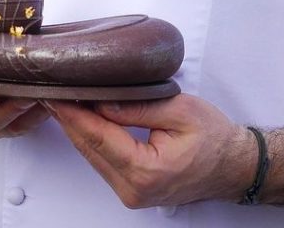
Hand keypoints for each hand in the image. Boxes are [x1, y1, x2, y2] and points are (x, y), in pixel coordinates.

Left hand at [46, 94, 255, 208]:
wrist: (232, 165)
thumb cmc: (214, 137)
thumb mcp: (179, 110)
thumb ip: (137, 107)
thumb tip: (101, 102)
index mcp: (146, 171)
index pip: (98, 138)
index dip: (73, 115)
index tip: (55, 95)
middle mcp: (134, 189)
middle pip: (89, 149)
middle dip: (69, 119)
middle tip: (51, 89)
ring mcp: (131, 193)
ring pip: (92, 156)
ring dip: (77, 128)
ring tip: (63, 99)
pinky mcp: (131, 189)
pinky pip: (102, 161)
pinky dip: (91, 139)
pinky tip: (83, 118)